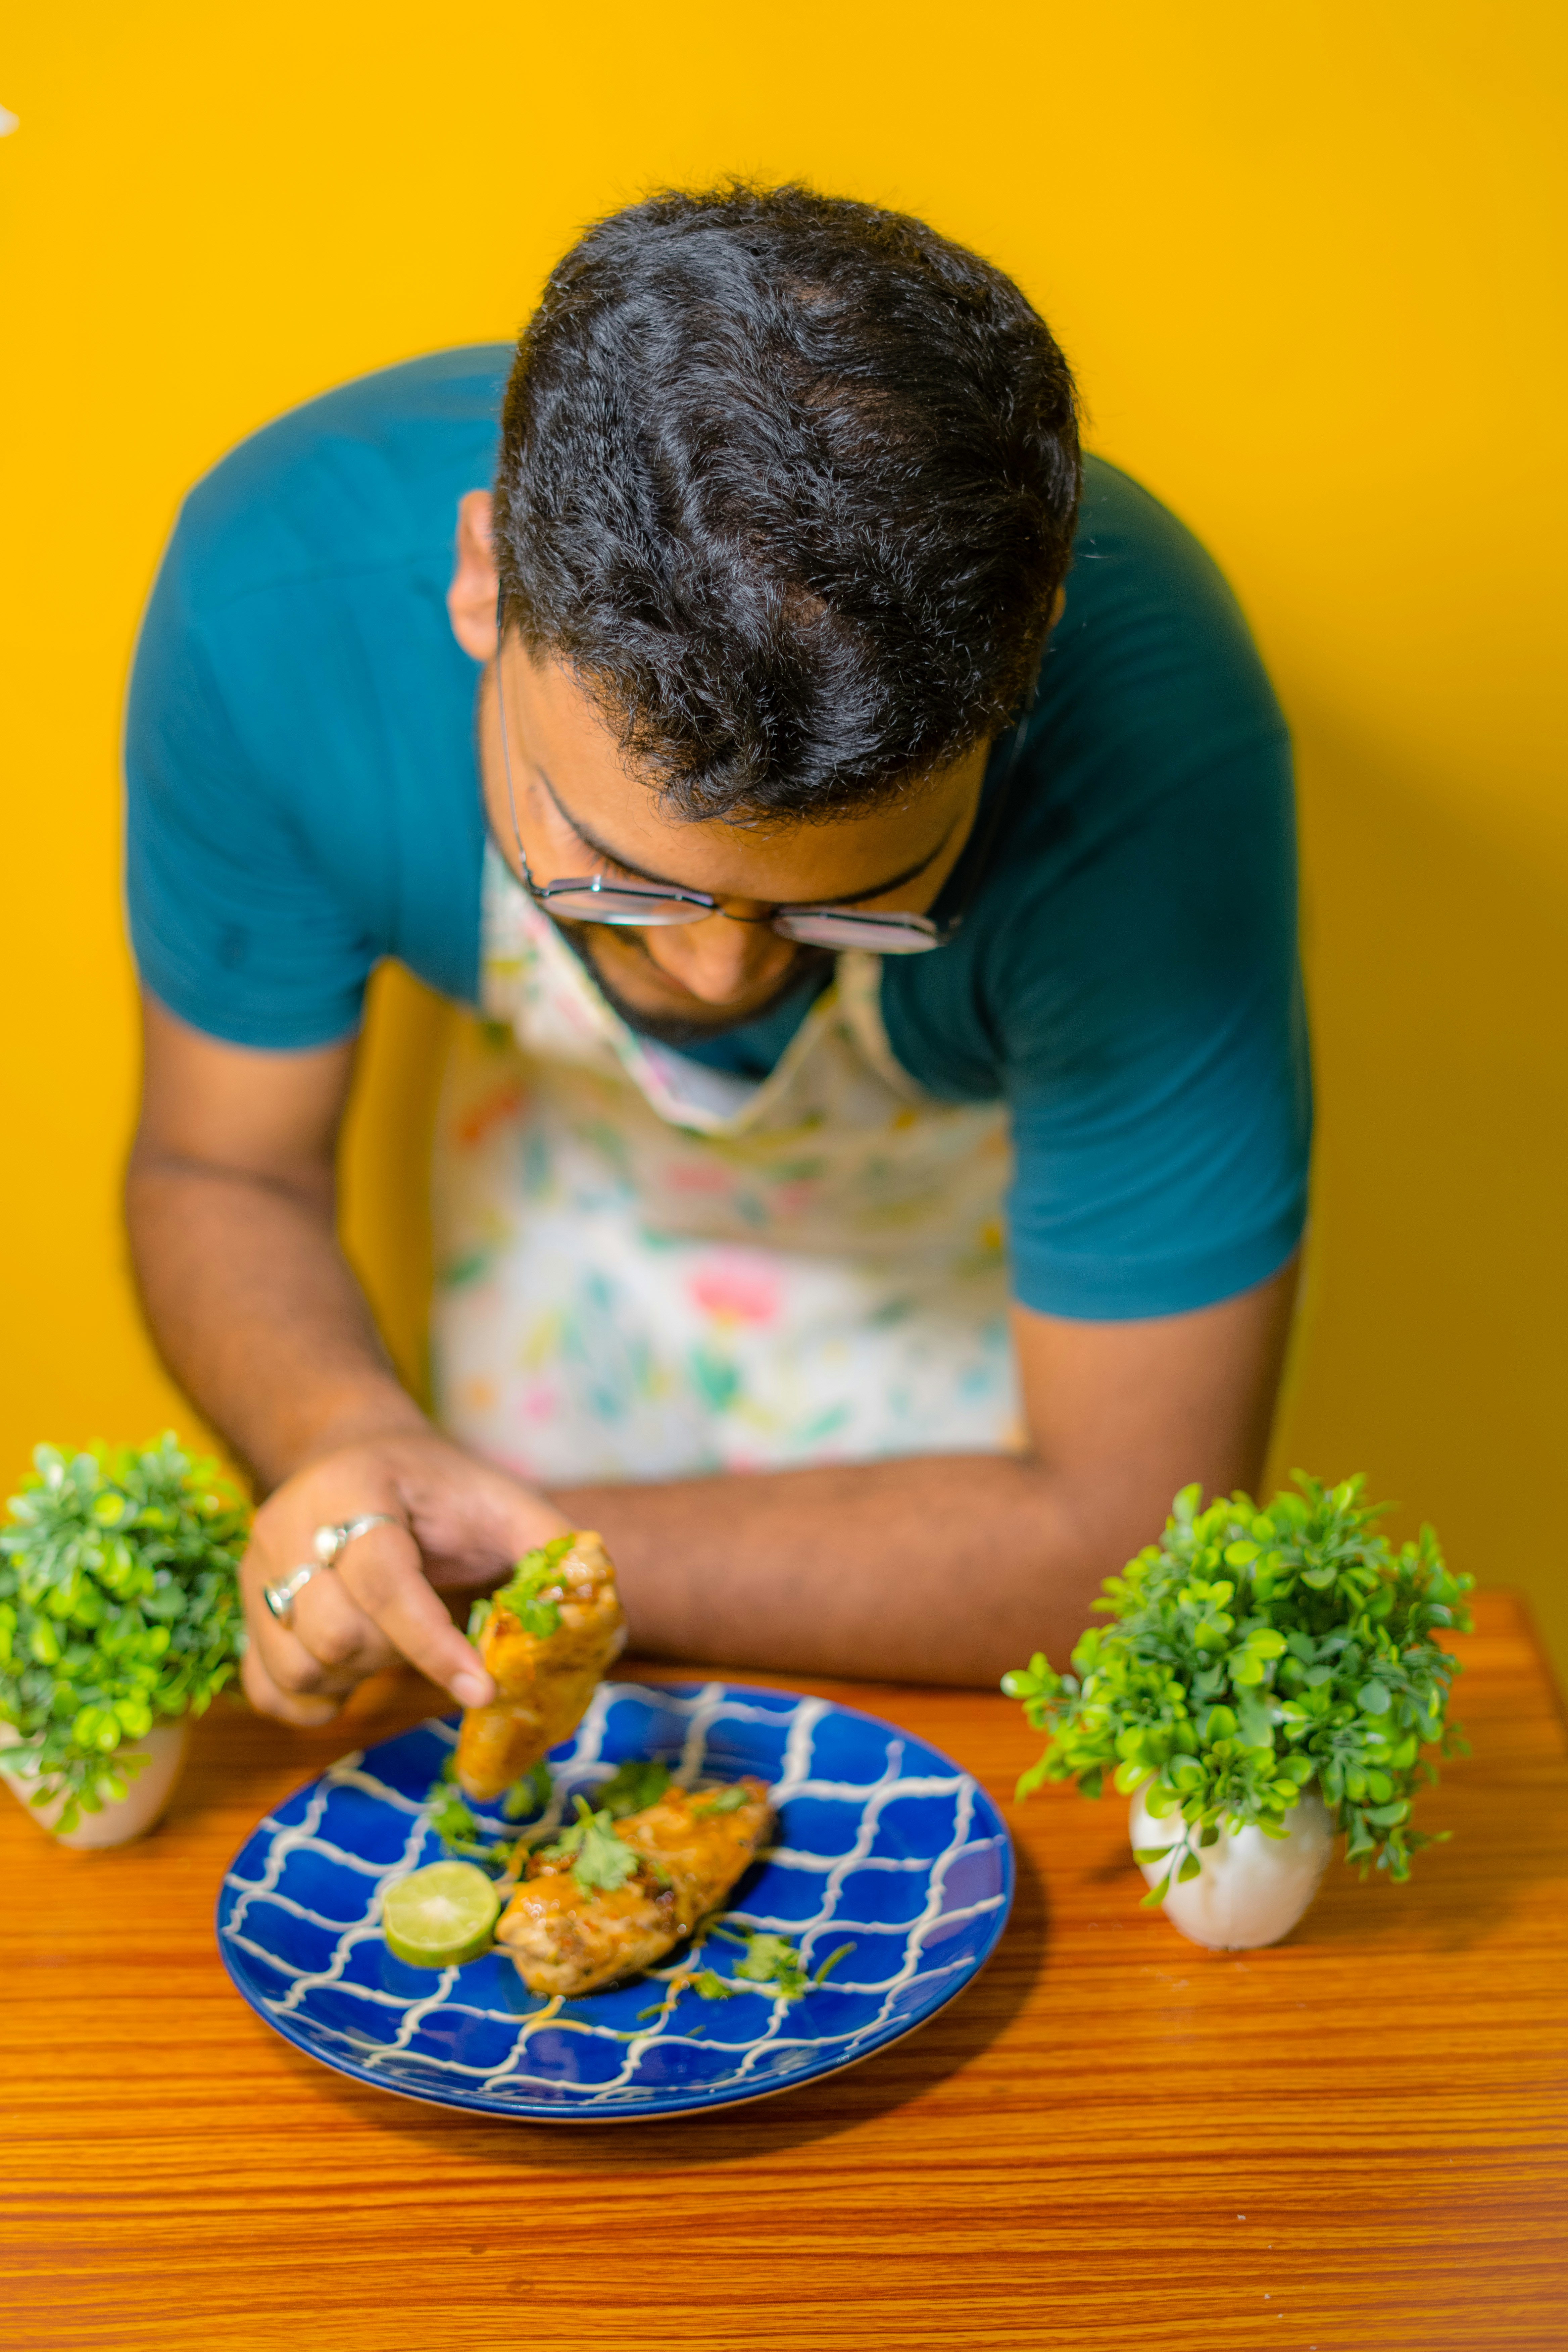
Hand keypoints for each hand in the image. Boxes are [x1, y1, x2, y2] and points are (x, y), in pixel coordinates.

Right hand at [239, 1428, 571, 1724]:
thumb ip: (549, 1546)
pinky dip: (311, 1703)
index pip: (384, 1580)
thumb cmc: (439, 1487)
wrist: (356, 1453)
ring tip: (390, 1646)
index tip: (484, 1690)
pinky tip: (350, 1678)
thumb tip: (605, 1618)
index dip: (433, 1644)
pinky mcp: (245, 1610)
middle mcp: (289, 1525)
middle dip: (397, 1656)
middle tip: (429, 1637)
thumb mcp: (500, 1499)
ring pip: (298, 1665)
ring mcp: (257, 1569)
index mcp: (357, 1487)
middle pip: (335, 1631)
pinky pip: (265, 1688)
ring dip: (355, 1677)